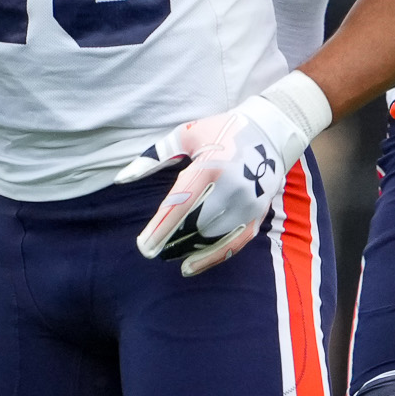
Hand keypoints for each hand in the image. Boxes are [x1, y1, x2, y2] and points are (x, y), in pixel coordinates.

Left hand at [114, 73, 328, 276]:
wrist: (272, 130)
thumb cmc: (222, 129)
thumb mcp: (186, 135)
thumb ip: (154, 157)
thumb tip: (122, 178)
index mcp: (212, 165)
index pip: (180, 205)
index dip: (161, 228)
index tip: (143, 245)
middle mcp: (232, 187)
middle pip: (195, 225)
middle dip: (171, 241)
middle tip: (151, 251)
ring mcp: (248, 202)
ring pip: (212, 237)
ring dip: (188, 249)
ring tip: (168, 255)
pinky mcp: (258, 213)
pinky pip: (234, 244)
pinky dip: (212, 258)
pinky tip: (191, 265)